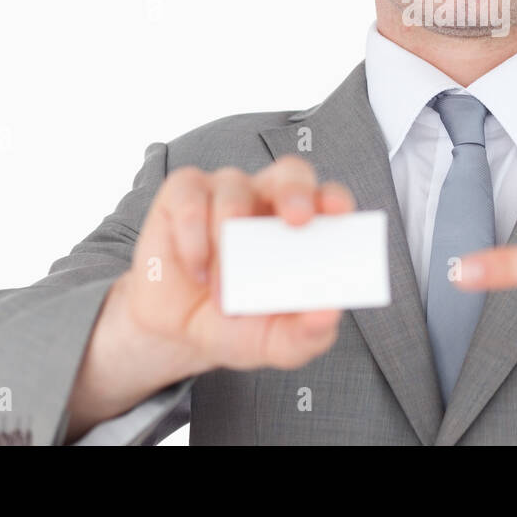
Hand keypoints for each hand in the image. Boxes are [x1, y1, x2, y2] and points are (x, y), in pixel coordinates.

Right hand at [122, 153, 355, 373]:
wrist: (179, 332)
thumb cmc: (237, 324)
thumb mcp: (275, 342)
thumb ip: (307, 334)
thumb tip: (329, 315)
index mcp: (302, 227)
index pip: (328, 198)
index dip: (335, 198)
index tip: (338, 212)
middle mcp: (268, 199)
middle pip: (290, 173)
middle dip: (296, 191)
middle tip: (296, 220)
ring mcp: (225, 191)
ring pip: (234, 192)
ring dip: (228, 241)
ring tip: (222, 290)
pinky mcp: (183, 195)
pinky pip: (191, 200)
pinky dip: (192, 235)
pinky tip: (196, 268)